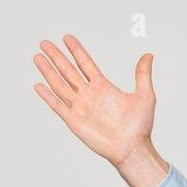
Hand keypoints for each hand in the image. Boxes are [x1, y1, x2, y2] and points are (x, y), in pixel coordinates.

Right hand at [32, 35, 168, 186]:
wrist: (132, 149)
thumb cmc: (140, 127)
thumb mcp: (145, 96)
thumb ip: (143, 75)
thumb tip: (149, 55)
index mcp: (103, 87)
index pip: (86, 64)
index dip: (76, 51)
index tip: (67, 38)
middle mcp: (89, 95)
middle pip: (68, 71)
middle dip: (56, 56)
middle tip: (45, 42)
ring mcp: (80, 107)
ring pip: (59, 85)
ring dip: (48, 71)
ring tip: (37, 56)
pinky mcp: (74, 121)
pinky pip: (57, 106)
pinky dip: (48, 96)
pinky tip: (38, 85)